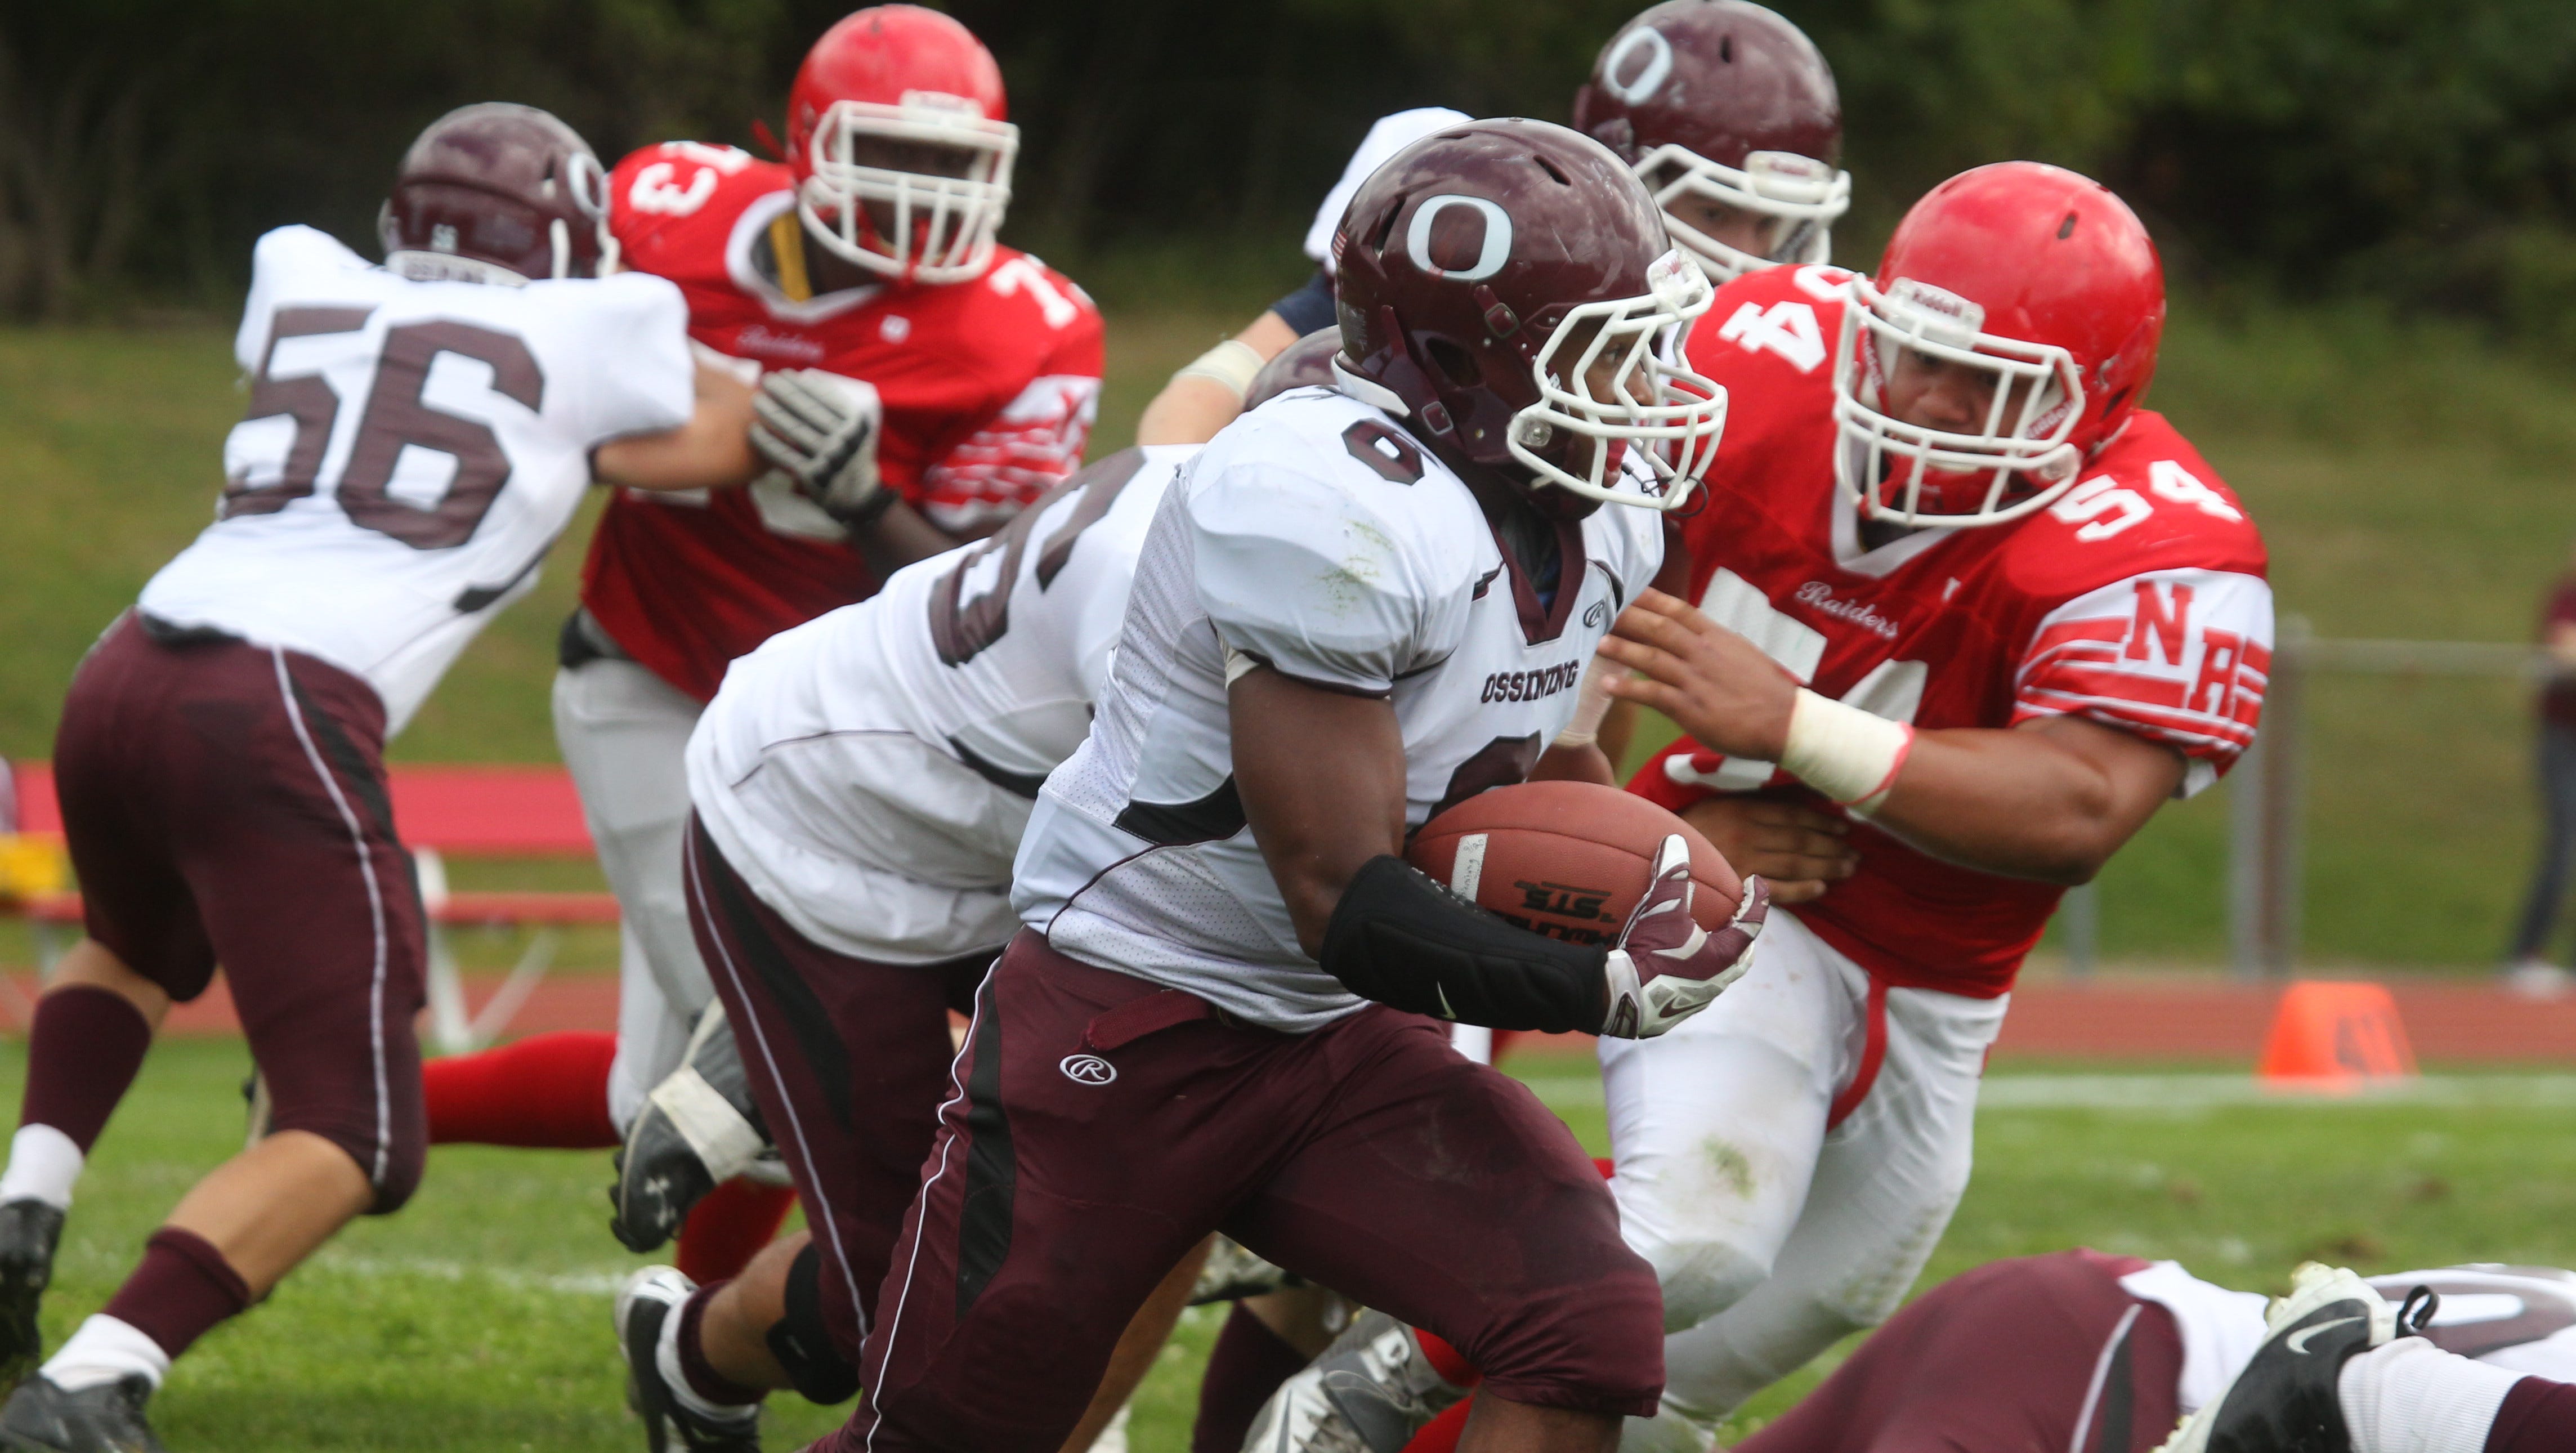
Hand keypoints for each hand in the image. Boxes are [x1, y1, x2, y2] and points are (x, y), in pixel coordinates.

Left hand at [751, 369, 885, 524]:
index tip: (785, 374)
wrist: (858, 498)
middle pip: (807, 410)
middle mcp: (844, 439)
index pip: (825, 397)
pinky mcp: (813, 475)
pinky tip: (753, 430)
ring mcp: (828, 458)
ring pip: (794, 430)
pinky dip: (768, 442)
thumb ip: (838, 408)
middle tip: (766, 380)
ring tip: (756, 400)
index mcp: (856, 424)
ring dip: (772, 413)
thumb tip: (808, 378)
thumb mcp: (856, 430)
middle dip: (784, 392)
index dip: (802, 384)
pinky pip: (785, 455)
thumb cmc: (851, 457)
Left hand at [1596, 590, 1800, 762]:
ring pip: (1652, 658)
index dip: (1653, 600)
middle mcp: (1704, 653)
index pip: (1681, 611)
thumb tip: (1694, 636)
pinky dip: (1628, 689)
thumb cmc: (1767, 692)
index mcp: (1718, 638)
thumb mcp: (1743, 655)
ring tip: (1599, 644)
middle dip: (1629, 618)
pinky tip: (1608, 685)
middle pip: (1660, 629)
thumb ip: (1715, 645)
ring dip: (1623, 649)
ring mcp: (1696, 680)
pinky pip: (1652, 694)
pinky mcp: (1690, 708)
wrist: (1785, 722)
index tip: (1631, 590)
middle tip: (1602, 612)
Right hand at [1599, 835, 1768, 1037]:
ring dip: (1721, 955)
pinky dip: (1696, 970)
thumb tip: (1675, 842)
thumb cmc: (1650, 954)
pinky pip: (1697, 986)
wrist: (1623, 1000)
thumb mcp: (1662, 909)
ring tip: (1710, 941)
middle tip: (1740, 918)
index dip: (1757, 899)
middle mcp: (1718, 979)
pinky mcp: (1678, 1009)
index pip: (1751, 923)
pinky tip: (1678, 966)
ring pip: (1721, 974)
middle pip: (1742, 955)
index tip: (1757, 881)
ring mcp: (1699, 998)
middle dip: (1744, 935)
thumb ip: (1671, 875)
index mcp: (1724, 955)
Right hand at [1679, 796, 1855, 904]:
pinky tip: (1821, 889)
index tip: (1845, 826)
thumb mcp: (1717, 804)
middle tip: (1856, 852)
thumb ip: (1751, 802)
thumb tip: (1793, 796)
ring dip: (1826, 865)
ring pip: (1795, 862)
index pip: (1793, 814)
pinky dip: (1801, 890)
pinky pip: (1776, 890)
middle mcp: (1746, 833)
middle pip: (1800, 838)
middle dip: (1832, 845)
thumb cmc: (1686, 829)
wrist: (1650, 854)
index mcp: (1742, 809)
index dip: (1822, 820)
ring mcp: (1742, 861)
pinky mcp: (1736, 886)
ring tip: (1849, 868)